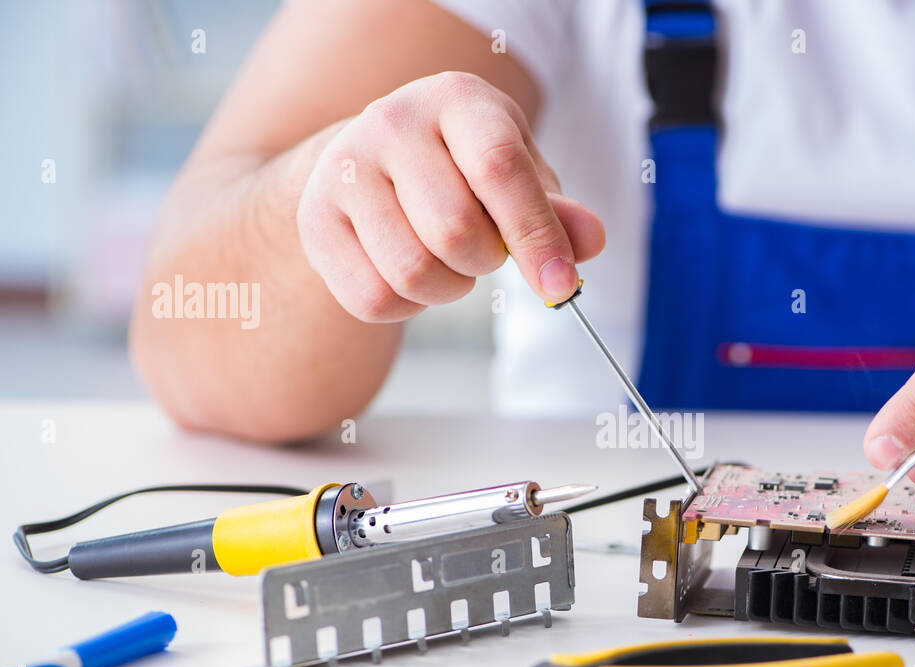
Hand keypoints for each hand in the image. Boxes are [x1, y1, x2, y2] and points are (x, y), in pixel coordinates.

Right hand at [297, 72, 604, 320]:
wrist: (373, 163)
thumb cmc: (463, 170)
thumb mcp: (519, 176)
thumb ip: (556, 212)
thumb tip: (590, 241)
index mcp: (457, 101)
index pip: (500, 170)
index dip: (537, 236)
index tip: (562, 286)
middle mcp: (392, 123)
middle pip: (455, 232)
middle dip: (485, 262)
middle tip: (482, 249)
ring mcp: (345, 170)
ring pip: (413, 273)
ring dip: (448, 289)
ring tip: (447, 260)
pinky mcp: (315, 221)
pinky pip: (374, 299)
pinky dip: (407, 307)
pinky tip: (408, 273)